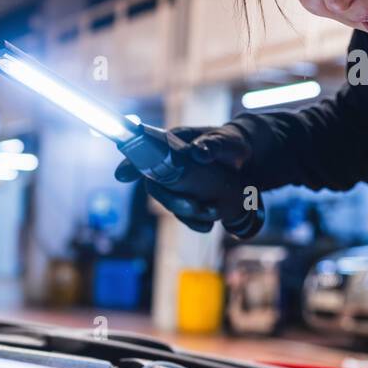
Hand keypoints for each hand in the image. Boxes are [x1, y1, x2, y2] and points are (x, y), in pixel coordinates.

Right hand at [114, 123, 261, 234]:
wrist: (245, 159)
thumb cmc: (229, 143)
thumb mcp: (225, 141)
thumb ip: (213, 145)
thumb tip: (199, 154)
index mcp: (172, 145)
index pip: (144, 153)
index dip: (130, 165)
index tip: (121, 176)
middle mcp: (170, 166)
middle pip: (156, 187)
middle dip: (171, 201)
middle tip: (193, 208)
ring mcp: (179, 184)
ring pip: (172, 203)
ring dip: (186, 215)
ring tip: (210, 216)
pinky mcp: (190, 198)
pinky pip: (186, 214)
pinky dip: (195, 222)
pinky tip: (207, 226)